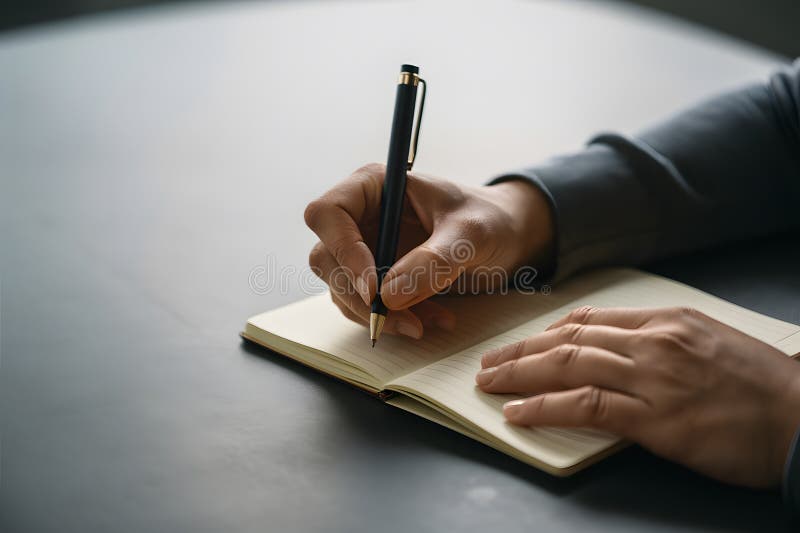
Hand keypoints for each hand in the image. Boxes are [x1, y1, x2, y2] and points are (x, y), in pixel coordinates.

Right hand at [304, 163, 553, 338]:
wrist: (505, 237)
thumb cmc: (489, 219)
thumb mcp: (471, 234)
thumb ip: (434, 260)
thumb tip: (388, 295)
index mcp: (374, 186)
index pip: (327, 213)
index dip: (342, 250)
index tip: (373, 287)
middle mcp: (360, 216)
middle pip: (327, 258)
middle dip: (359, 296)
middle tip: (401, 318)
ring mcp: (364, 248)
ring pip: (342, 289)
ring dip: (379, 315)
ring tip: (429, 322)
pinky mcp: (374, 278)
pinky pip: (365, 307)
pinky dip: (393, 320)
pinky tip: (430, 320)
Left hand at [476, 306, 799, 487]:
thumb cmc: (763, 387)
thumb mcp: (711, 344)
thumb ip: (663, 341)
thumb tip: (620, 349)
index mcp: (667, 321)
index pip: (591, 319)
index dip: (548, 332)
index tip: (526, 342)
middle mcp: (654, 342)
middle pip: (568, 339)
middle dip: (521, 350)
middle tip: (489, 360)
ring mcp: (653, 378)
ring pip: (567, 365)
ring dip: (519, 373)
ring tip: (489, 382)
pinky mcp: (655, 418)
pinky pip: (585, 406)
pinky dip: (544, 406)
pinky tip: (518, 411)